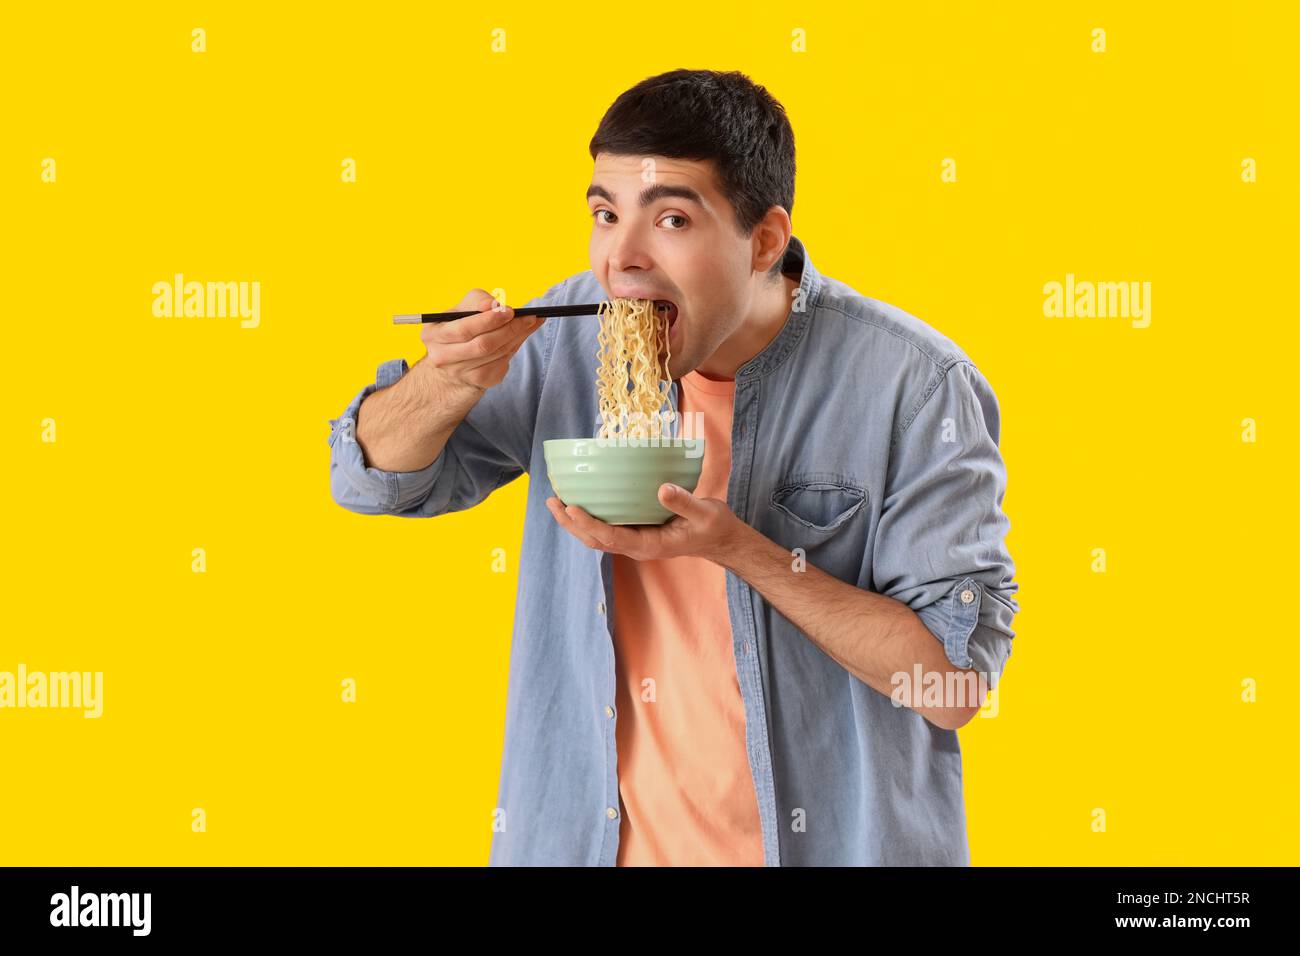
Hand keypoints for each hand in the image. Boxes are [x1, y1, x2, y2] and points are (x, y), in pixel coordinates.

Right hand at [421, 288, 545, 392]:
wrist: (454, 361)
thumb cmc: (460, 326)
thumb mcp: (461, 308)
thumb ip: (476, 300)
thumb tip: (495, 304)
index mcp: (433, 335)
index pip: (463, 330)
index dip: (489, 320)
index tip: (510, 310)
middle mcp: (442, 357)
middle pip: (482, 345)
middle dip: (508, 329)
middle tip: (528, 317)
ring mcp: (460, 372)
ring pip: (496, 354)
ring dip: (516, 337)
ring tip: (530, 322)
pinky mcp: (479, 381)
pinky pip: (502, 363)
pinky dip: (514, 347)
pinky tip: (520, 336)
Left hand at [545, 483, 748, 564]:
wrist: (719, 538)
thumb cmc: (713, 526)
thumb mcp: (704, 513)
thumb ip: (684, 502)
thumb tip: (662, 489)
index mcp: (649, 545)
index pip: (612, 538)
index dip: (590, 524)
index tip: (572, 507)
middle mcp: (637, 546)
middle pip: (595, 540)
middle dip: (572, 523)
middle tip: (552, 501)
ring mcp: (635, 540)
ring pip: (597, 536)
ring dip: (575, 522)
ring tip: (556, 501)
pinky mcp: (637, 531)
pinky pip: (607, 527)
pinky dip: (590, 517)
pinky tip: (581, 501)